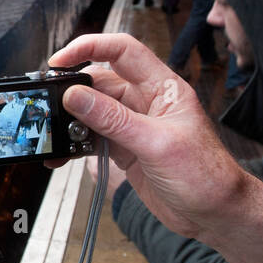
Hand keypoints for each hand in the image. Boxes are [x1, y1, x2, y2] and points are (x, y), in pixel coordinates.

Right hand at [47, 34, 262, 262]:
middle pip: (101, 82)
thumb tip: (75, 95)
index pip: (123, 51)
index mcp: (162, 88)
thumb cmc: (205, 176)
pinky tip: (60, 156)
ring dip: (70, 121)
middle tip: (45, 102)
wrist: (218, 215)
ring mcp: (134, 126)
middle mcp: (146, 102)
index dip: (90, 47)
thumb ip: (113, 120)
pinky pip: (93, 138)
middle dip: (71, 89)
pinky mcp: (126, 150)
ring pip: (92, 111)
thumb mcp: (156, 145)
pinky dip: (74, 145)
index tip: (60, 60)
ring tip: (49, 133)